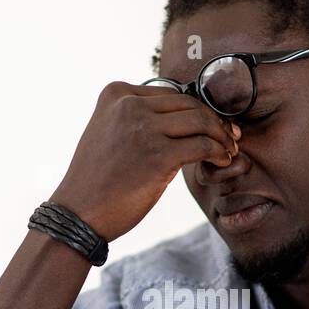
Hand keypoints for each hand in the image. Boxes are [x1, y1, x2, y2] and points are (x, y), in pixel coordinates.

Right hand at [49, 81, 239, 241]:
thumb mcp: (108, 132)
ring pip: (200, 121)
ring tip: (228, 149)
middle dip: (214, 120)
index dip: (196, 109)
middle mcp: (129, 105)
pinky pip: (203, 146)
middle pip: (188, 104)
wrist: (78, 214)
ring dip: (221, 136)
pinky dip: (219, 152)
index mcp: (116, 94)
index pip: (170, 94)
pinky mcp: (158, 155)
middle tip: (230, 136)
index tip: (212, 123)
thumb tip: (181, 116)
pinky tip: (222, 160)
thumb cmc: (96, 180)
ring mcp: (143, 129)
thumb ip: (135, 118)